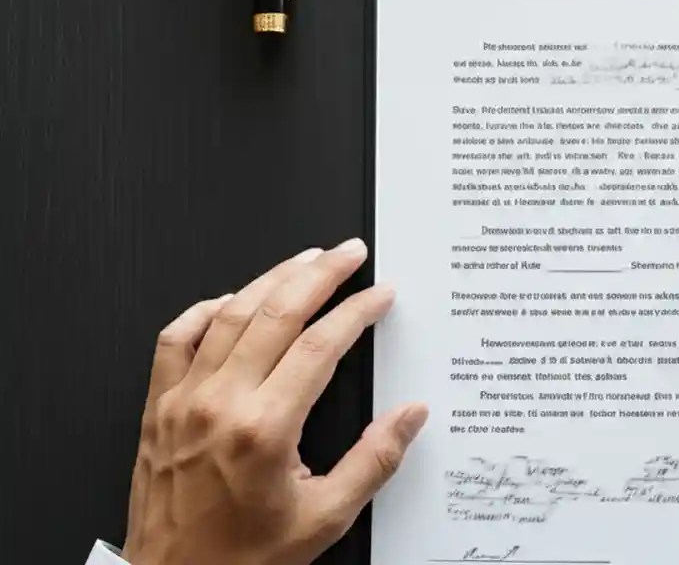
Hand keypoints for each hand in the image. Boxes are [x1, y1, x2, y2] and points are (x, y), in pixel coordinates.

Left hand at [121, 239, 427, 564]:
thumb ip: (374, 461)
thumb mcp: (325, 518)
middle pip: (276, 312)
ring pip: (230, 314)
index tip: (381, 295)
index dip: (356, 312)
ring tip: (305, 259)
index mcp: (263, 430)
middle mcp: (219, 404)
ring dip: (272, 278)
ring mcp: (183, 400)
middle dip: (320, 274)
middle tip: (349, 253)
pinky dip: (207, 309)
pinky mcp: (158, 406)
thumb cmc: (242, 556)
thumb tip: (410, 415)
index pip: (318, 346)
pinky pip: (176, 337)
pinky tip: (232, 299)